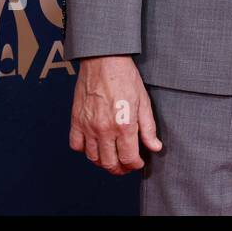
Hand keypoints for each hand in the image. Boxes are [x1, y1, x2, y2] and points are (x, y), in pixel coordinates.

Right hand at [68, 55, 161, 173]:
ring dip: (103, 162)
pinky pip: (76, 145)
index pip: (128, 158)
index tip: (138, 163)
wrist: (104, 61)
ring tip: (112, 158)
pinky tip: (94, 145)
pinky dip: (84, 150)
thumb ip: (149, 128)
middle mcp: (104, 129)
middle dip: (120, 169)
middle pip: (109, 162)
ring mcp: (88, 126)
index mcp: (124, 125)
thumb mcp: (144, 102)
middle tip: (126, 166)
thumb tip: (155, 147)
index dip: (135, 165)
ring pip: (93, 157)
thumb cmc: (125, 78)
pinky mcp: (76, 121)